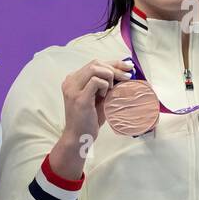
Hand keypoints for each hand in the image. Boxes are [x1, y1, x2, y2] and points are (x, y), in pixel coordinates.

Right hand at [50, 58, 134, 179]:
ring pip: (95, 68)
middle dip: (114, 68)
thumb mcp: (98, 97)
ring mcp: (73, 89)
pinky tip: (105, 96)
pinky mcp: (79, 98)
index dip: (113, 63)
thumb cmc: (89, 118)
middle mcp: (70, 82)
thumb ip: (105, 84)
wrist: (79, 136)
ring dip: (109, 76)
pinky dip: (105, 86)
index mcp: (73, 80)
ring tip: (111, 89)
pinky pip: (96, 81)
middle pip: (95, 63)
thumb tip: (124, 72)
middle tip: (126, 77)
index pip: (94, 63)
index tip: (128, 67)